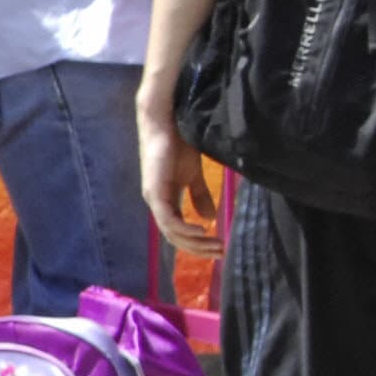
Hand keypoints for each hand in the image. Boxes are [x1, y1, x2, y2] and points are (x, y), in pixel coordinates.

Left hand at [135, 85, 222, 255]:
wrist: (167, 122)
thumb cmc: (179, 144)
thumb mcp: (194, 174)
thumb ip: (200, 196)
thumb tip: (209, 219)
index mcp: (166, 201)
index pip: (179, 231)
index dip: (198, 243)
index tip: (219, 249)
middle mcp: (157, 204)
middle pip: (176, 237)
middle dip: (199, 248)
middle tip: (221, 253)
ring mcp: (155, 199)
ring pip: (172, 232)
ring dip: (194, 242)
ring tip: (215, 244)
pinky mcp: (155, 191)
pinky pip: (169, 219)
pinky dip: (185, 228)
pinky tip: (202, 231)